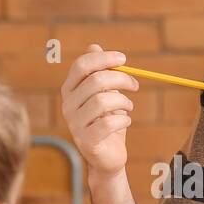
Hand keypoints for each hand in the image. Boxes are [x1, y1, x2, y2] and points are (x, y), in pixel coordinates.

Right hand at [60, 44, 139, 179]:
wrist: (108, 157)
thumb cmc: (108, 122)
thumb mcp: (105, 95)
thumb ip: (99, 73)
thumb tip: (93, 46)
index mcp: (70, 90)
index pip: (82, 66)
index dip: (103, 58)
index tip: (124, 59)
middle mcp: (68, 106)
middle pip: (95, 81)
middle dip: (121, 79)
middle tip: (135, 84)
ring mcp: (74, 125)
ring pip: (103, 101)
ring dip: (124, 102)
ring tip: (129, 107)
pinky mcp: (86, 141)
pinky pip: (109, 123)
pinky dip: (123, 119)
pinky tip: (125, 121)